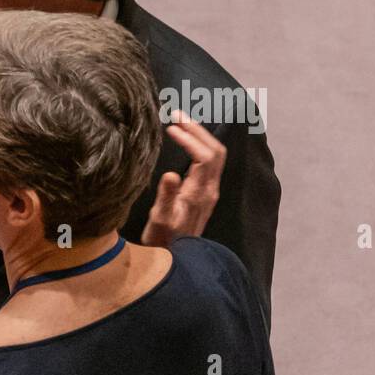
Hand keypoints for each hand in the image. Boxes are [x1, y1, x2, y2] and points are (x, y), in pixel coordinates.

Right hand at [141, 111, 227, 246]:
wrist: (176, 260)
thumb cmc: (164, 241)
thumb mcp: (160, 220)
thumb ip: (166, 197)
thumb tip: (170, 174)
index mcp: (200, 193)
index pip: (204, 156)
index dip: (189, 138)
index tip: (171, 128)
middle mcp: (210, 189)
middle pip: (215, 150)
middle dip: (198, 129)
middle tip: (177, 114)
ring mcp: (209, 191)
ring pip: (215, 154)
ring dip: (200, 135)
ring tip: (180, 122)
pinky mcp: (204, 193)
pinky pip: (209, 162)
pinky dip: (199, 146)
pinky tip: (184, 142)